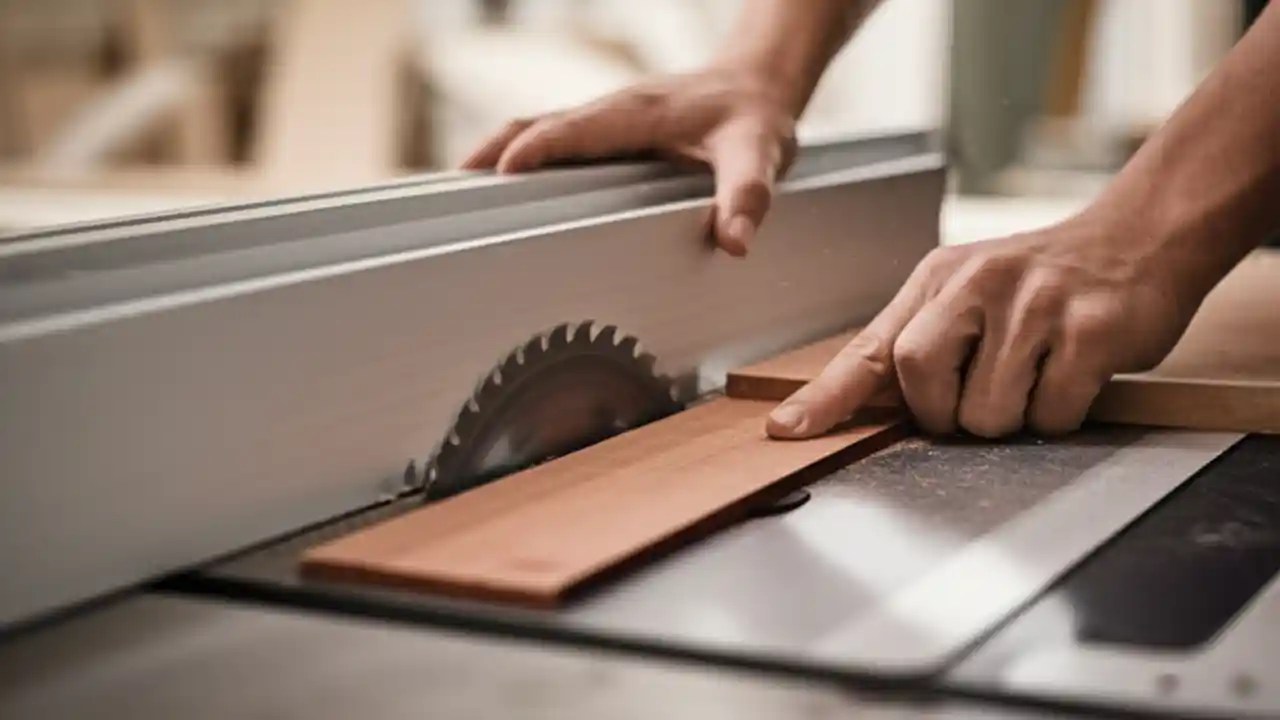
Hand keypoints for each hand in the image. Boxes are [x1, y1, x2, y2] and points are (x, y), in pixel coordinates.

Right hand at [462, 68, 797, 256]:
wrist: (758, 83)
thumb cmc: (754, 117)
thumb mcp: (760, 155)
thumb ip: (747, 196)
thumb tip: (734, 242)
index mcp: (638, 113)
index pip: (575, 128)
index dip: (536, 148)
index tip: (499, 173)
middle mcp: (611, 111)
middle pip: (533, 126)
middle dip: (488, 156)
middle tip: (448, 199)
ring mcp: (603, 120)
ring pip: (534, 131)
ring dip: (493, 158)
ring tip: (454, 204)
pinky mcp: (604, 132)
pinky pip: (549, 141)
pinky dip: (517, 160)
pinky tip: (504, 193)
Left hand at [767, 215, 1205, 437]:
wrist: (1140, 237)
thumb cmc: (1043, 280)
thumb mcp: (969, 291)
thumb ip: (921, 340)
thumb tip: (865, 403)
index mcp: (937, 281)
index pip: (871, 350)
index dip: (827, 398)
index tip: (787, 431)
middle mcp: (977, 285)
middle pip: (920, 380)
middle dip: (946, 413)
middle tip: (981, 395)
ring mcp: (1033, 305)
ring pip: (988, 412)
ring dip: (1012, 416)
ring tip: (1036, 374)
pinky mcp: (1088, 330)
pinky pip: (1052, 412)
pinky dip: (1061, 413)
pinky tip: (1074, 374)